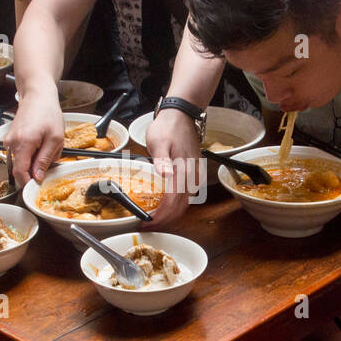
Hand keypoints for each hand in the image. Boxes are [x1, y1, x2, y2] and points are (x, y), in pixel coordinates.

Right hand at [5, 91, 62, 184]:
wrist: (37, 96)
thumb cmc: (48, 113)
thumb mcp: (55, 138)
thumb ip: (45, 160)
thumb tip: (37, 177)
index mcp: (23, 143)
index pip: (20, 172)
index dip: (28, 183)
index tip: (37, 186)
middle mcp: (11, 143)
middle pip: (19, 168)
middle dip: (34, 170)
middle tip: (49, 161)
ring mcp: (8, 141)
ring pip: (20, 161)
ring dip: (33, 160)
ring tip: (45, 146)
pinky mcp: (9, 139)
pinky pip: (19, 154)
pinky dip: (29, 153)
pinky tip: (39, 143)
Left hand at [145, 108, 199, 226]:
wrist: (182, 115)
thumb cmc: (168, 128)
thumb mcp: (159, 141)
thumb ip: (162, 160)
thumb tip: (166, 175)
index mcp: (182, 171)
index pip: (172, 202)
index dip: (159, 216)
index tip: (146, 222)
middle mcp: (191, 176)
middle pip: (180, 208)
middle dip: (164, 220)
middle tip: (147, 225)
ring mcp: (194, 176)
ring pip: (184, 204)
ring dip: (170, 215)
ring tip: (154, 219)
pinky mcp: (194, 174)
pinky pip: (186, 197)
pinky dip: (176, 206)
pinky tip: (165, 207)